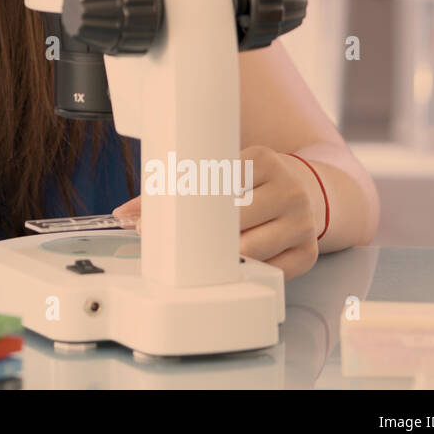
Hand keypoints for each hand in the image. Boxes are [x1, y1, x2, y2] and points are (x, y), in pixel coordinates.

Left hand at [112, 145, 321, 279]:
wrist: (309, 189)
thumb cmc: (252, 182)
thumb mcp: (223, 171)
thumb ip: (173, 189)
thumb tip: (123, 214)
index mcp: (263, 159)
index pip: (222, 180)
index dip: (190, 201)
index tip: (165, 219)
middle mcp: (289, 188)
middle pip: (237, 219)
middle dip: (204, 236)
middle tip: (179, 245)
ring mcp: (303, 222)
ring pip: (254, 249)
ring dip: (224, 258)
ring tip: (204, 259)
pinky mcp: (310, 251)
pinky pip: (275, 272)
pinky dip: (251, 273)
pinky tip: (235, 268)